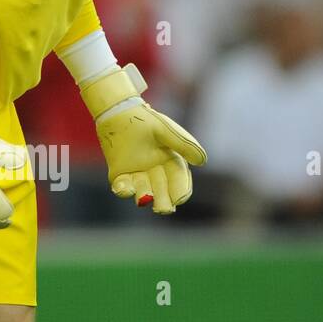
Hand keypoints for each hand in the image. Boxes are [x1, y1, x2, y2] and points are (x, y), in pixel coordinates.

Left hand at [81, 64, 206, 214]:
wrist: (119, 112)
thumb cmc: (146, 120)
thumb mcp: (167, 131)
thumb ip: (184, 145)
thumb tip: (203, 162)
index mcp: (171, 161)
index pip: (178, 179)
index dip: (180, 189)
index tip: (180, 199)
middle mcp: (156, 171)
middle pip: (162, 189)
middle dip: (164, 200)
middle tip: (164, 209)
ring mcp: (137, 173)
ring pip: (143, 190)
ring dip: (144, 195)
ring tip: (144, 200)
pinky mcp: (120, 174)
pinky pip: (122, 186)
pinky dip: (123, 189)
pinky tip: (124, 189)